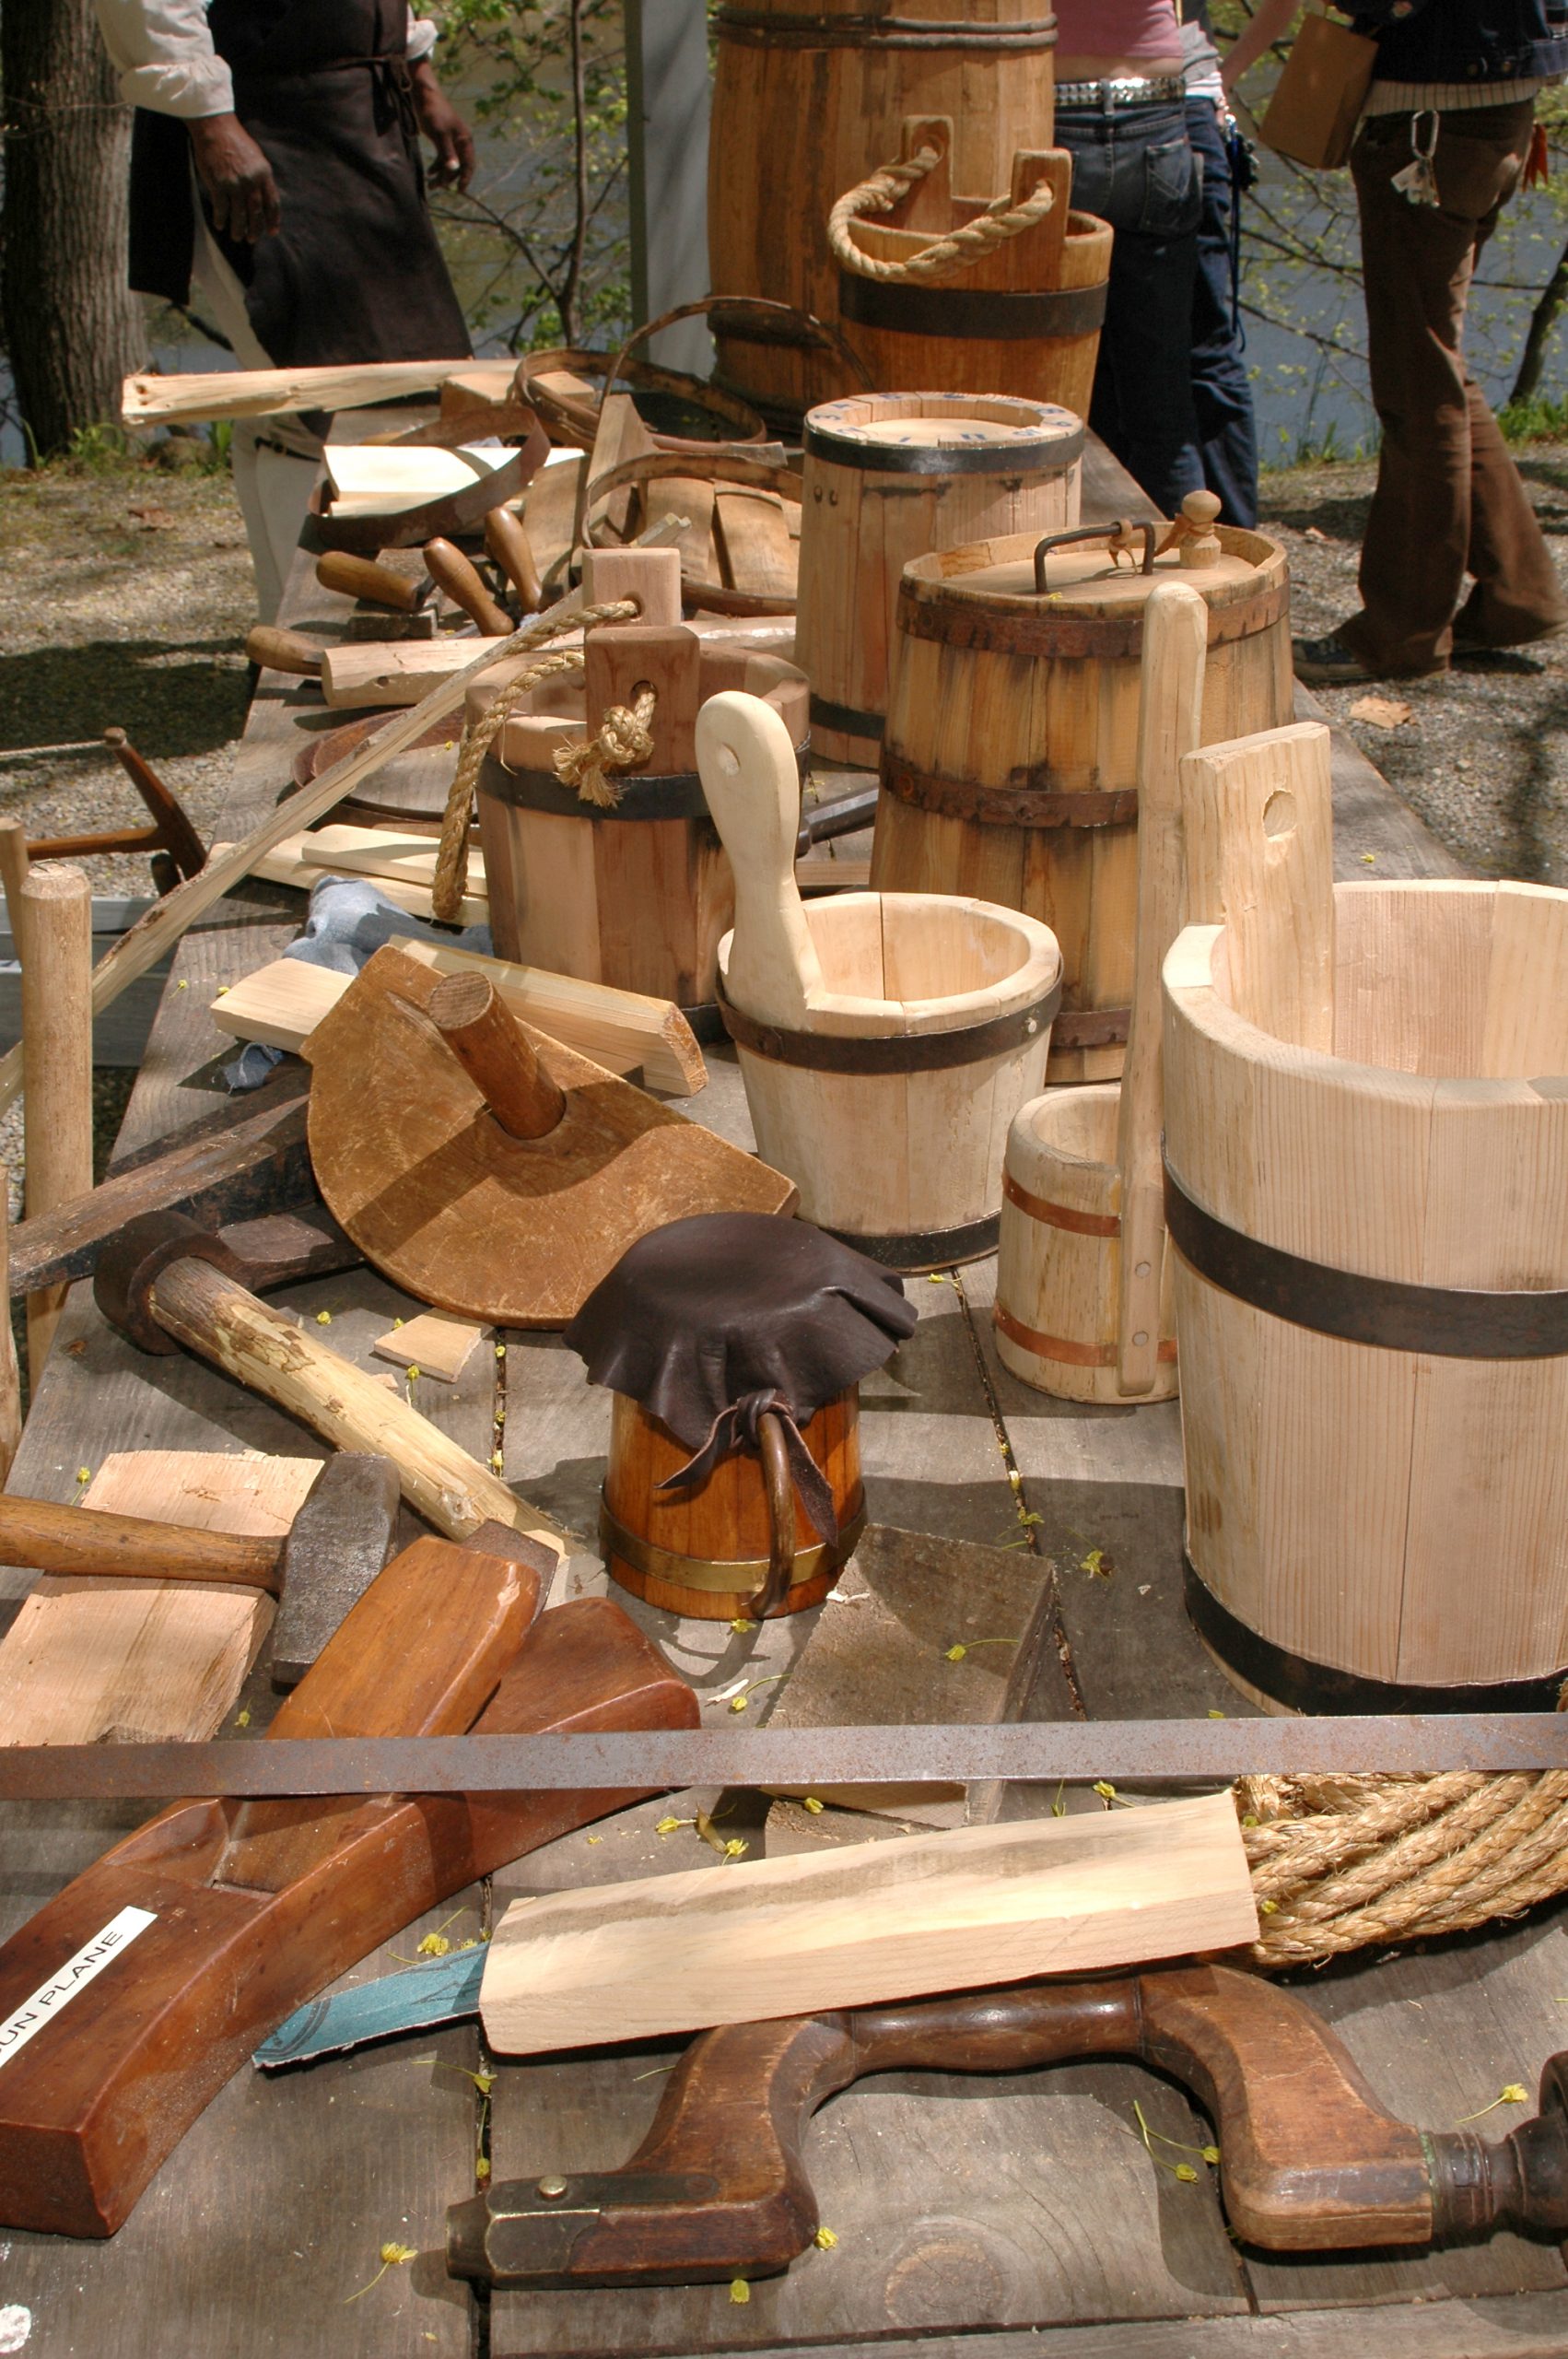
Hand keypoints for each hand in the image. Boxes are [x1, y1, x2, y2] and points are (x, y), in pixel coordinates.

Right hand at [189, 113, 280, 240]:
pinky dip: (221, 219)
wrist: (216, 128)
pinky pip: (221, 208)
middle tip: (252, 239)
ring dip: (238, 229)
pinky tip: (220, 225)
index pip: (272, 203)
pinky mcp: (219, 184)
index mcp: (264, 174)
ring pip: (239, 215)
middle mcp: (251, 181)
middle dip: (255, 229)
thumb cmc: (235, 141)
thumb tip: (264, 198)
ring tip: (237, 237)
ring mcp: (235, 184)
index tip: (272, 232)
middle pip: (256, 212)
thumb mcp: (256, 158)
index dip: (273, 219)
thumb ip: (261, 177)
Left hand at [409, 61, 474, 191]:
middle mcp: (461, 141)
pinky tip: (429, 172)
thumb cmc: (433, 113)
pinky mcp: (442, 139)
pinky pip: (442, 157)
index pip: (468, 164)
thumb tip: (454, 170)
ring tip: (430, 184)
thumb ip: (447, 153)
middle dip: (448, 178)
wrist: (424, 96)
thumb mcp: (440, 134)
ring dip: (441, 174)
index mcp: (464, 140)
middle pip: (458, 166)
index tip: (459, 191)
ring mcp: (452, 140)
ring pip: (449, 163)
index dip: (465, 178)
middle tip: (435, 187)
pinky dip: (437, 165)